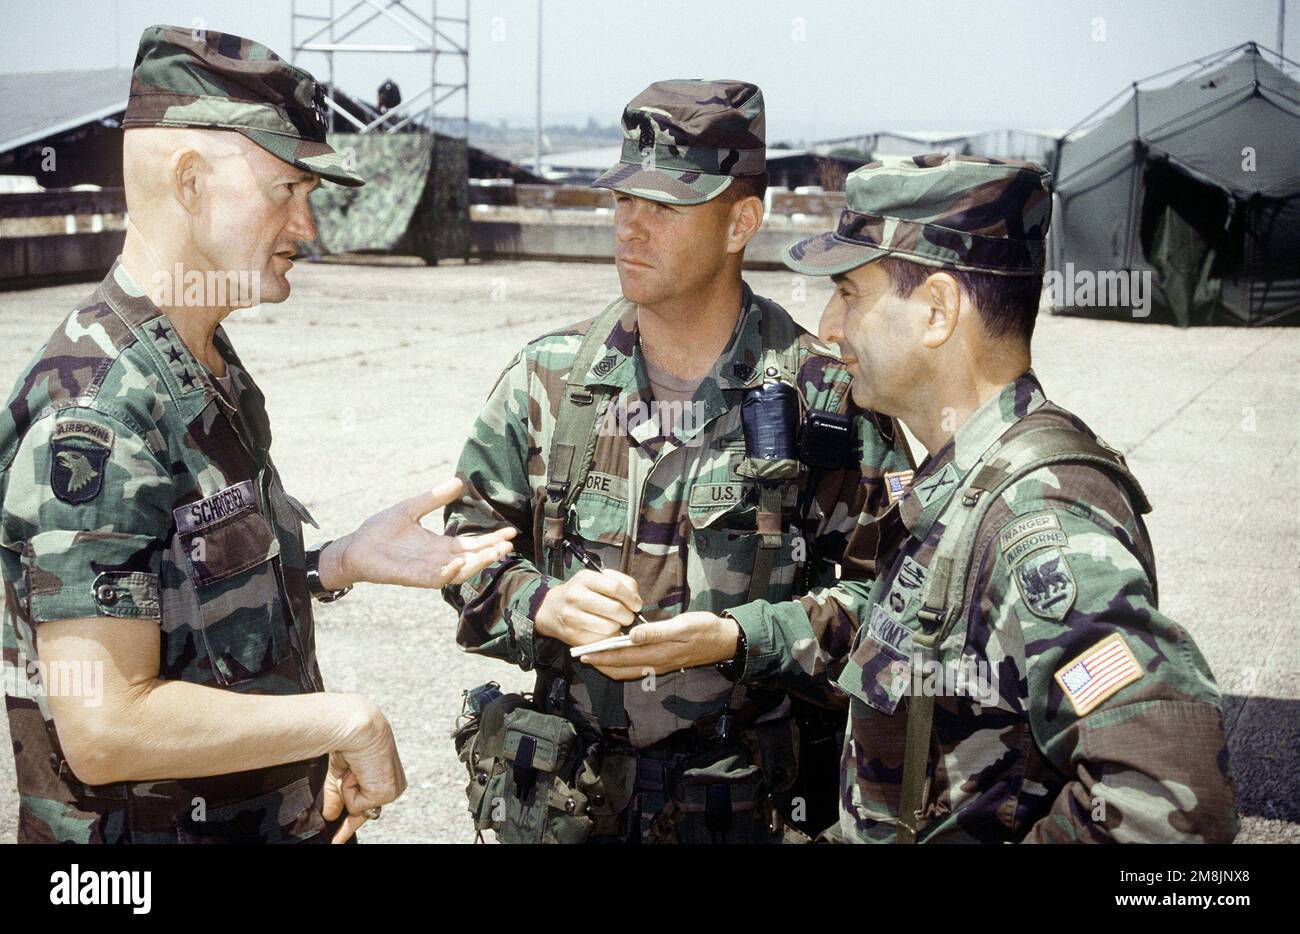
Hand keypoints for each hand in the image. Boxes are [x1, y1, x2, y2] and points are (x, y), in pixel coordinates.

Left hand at [322, 478, 515, 589]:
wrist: (355, 547)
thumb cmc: (380, 530)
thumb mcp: (411, 508)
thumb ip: (434, 498)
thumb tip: (458, 481)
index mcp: (440, 545)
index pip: (472, 544)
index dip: (491, 539)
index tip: (510, 532)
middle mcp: (438, 560)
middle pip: (471, 559)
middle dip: (491, 553)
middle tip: (509, 544)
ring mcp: (427, 570)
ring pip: (460, 571)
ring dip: (477, 564)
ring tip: (494, 552)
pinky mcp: (413, 577)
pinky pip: (435, 578)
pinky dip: (449, 572)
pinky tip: (459, 562)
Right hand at [322, 697, 406, 842]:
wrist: (357, 725)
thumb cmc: (348, 739)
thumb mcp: (339, 772)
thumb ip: (336, 794)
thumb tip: (329, 815)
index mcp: (384, 774)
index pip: (367, 803)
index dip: (351, 820)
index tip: (338, 838)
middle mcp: (392, 783)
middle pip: (361, 809)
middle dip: (346, 799)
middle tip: (352, 774)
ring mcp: (391, 790)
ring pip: (357, 806)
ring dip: (347, 788)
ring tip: (354, 765)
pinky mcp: (386, 793)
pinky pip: (356, 805)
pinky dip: (349, 788)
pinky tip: (357, 769)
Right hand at [534, 568, 641, 646]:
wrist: (552, 609)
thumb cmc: (582, 592)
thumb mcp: (597, 579)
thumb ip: (621, 583)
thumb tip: (636, 601)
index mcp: (584, 578)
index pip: (615, 587)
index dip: (631, 598)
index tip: (637, 605)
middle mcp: (575, 596)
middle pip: (614, 609)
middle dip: (628, 616)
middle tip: (628, 617)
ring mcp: (572, 617)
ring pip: (609, 627)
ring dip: (619, 628)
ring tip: (617, 624)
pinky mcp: (572, 635)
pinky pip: (600, 640)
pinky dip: (609, 638)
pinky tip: (608, 633)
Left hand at [580, 612, 738, 680]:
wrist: (723, 641)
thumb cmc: (704, 629)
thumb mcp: (683, 626)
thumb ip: (657, 631)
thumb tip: (633, 635)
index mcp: (659, 653)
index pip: (623, 657)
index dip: (602, 656)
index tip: (585, 653)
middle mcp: (656, 663)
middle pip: (621, 668)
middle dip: (600, 663)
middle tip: (582, 656)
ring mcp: (659, 665)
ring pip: (627, 670)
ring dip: (609, 665)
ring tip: (594, 657)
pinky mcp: (662, 662)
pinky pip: (636, 668)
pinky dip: (622, 664)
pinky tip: (617, 655)